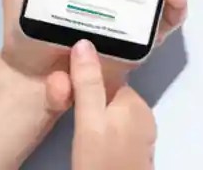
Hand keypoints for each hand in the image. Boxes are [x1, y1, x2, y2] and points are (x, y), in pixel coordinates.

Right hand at [70, 40, 156, 169]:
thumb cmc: (102, 165)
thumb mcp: (90, 124)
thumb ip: (88, 85)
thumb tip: (84, 44)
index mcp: (133, 102)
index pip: (108, 77)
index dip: (85, 76)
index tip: (62, 79)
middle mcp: (142, 114)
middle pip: (110, 94)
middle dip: (87, 96)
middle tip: (61, 101)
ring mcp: (141, 134)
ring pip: (111, 112)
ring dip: (92, 113)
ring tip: (71, 121)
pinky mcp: (135, 151)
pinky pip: (115, 129)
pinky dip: (100, 129)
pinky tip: (87, 140)